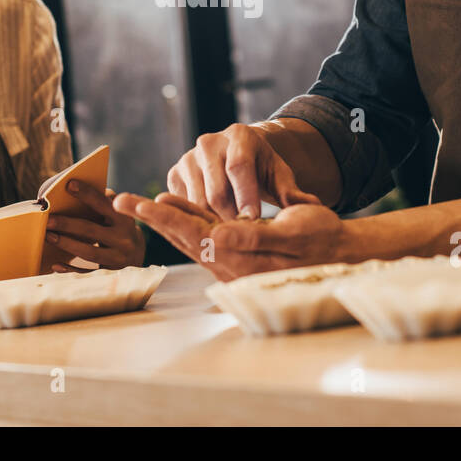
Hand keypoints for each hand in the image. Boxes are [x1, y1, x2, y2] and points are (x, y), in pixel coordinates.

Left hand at [46, 180, 145, 270]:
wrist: (137, 252)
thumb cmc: (119, 225)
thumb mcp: (119, 212)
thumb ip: (104, 201)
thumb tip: (77, 189)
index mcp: (124, 218)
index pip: (104, 204)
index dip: (87, 194)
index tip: (69, 184)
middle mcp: (123, 238)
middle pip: (91, 230)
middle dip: (68, 224)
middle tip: (48, 219)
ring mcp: (117, 257)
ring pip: (89, 252)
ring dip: (66, 244)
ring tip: (48, 236)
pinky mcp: (110, 271)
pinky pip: (87, 272)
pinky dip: (70, 269)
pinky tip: (55, 265)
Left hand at [112, 192, 347, 280]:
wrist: (340, 252)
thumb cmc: (320, 240)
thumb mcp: (292, 234)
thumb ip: (252, 238)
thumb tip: (215, 236)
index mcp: (239, 257)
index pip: (192, 233)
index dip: (165, 216)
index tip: (141, 202)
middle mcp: (229, 262)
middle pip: (181, 235)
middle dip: (150, 216)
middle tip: (120, 199)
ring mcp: (230, 259)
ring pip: (187, 234)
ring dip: (162, 217)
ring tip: (136, 201)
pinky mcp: (236, 251)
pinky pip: (201, 234)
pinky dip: (183, 218)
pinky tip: (171, 206)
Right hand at [167, 123, 321, 221]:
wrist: (236, 154)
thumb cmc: (261, 167)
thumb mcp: (280, 175)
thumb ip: (293, 192)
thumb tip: (312, 207)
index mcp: (239, 136)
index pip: (239, 167)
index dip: (245, 196)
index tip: (253, 220)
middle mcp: (209, 142)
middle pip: (215, 191)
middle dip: (231, 218)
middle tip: (245, 237)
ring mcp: (188, 158)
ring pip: (197, 202)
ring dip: (214, 223)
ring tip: (231, 235)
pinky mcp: (174, 174)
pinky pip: (183, 206)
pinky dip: (198, 220)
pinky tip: (214, 227)